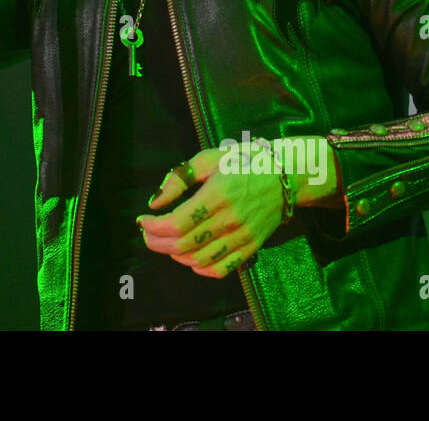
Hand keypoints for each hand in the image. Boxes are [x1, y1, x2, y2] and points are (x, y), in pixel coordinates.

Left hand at [136, 143, 285, 278]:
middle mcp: (230, 220)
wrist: (285, 176)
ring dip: (175, 255)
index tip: (143, 220)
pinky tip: (190, 258)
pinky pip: (222, 269)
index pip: (177, 223)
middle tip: (148, 234)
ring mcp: (242, 237)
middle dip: (157, 243)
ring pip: (199, 260)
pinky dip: (201, 269)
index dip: (153, 227)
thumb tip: (154, 203)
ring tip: (166, 243)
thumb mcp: (208, 159)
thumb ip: (178, 179)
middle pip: (184, 245)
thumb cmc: (243, 162)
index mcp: (217, 195)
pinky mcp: (252, 247)